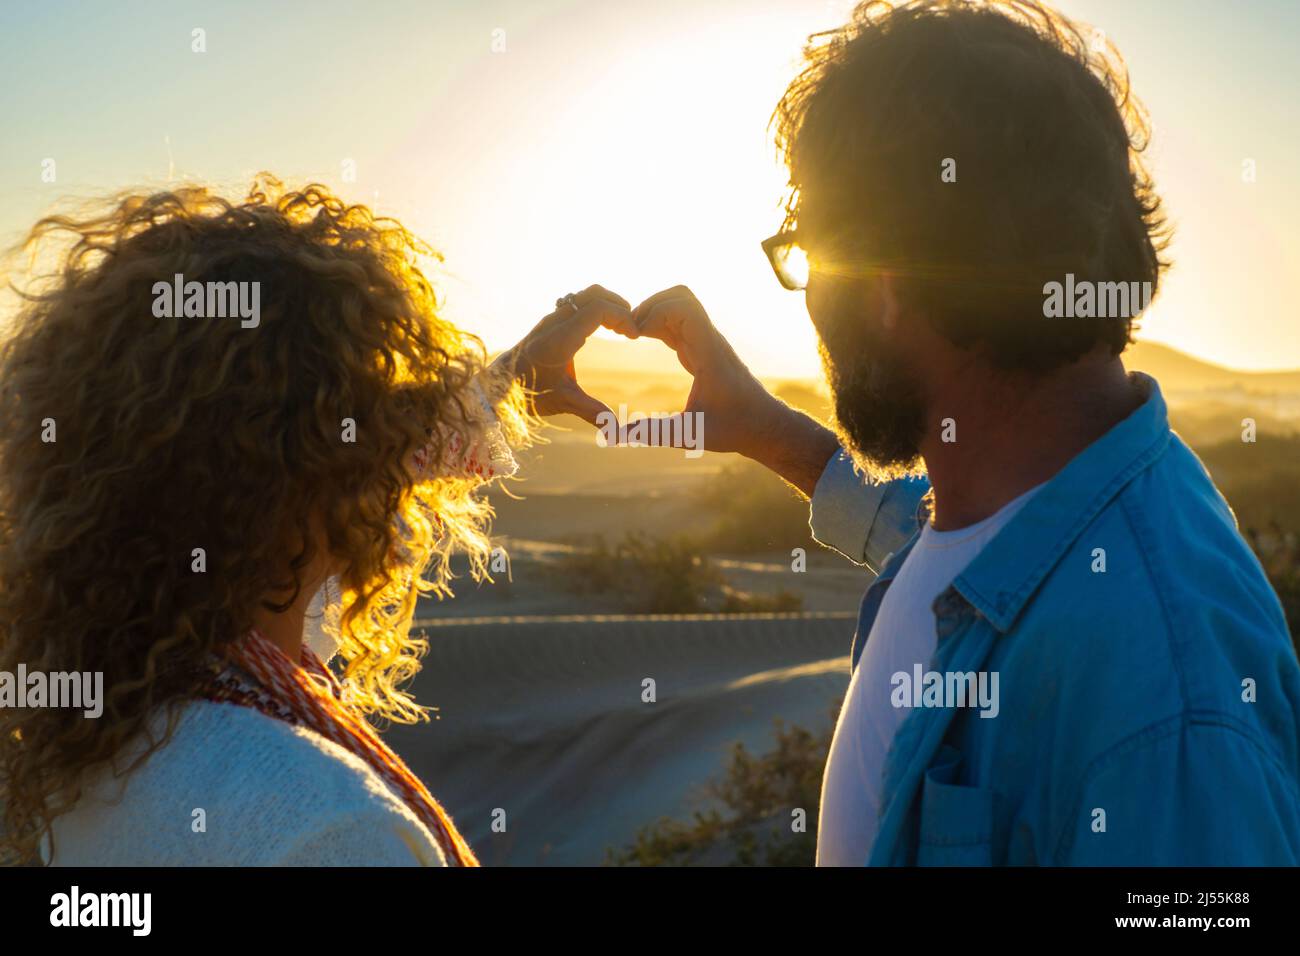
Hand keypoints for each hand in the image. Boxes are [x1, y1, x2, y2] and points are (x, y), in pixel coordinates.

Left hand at [494, 284, 635, 426]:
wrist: (495, 387)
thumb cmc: (527, 394)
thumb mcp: (561, 402)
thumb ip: (591, 411)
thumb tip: (617, 430)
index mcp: (560, 339)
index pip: (597, 309)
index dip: (622, 317)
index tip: (633, 337)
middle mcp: (555, 323)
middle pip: (593, 294)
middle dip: (618, 305)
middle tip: (630, 328)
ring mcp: (551, 320)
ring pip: (585, 296)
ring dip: (607, 305)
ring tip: (620, 328)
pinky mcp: (549, 323)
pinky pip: (577, 304)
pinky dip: (595, 309)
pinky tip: (604, 330)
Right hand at [622, 285, 839, 495]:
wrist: (763, 425)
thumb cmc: (734, 429)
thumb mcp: (692, 435)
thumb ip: (654, 432)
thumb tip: (615, 434)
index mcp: (710, 354)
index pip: (685, 308)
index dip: (655, 312)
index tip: (635, 335)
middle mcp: (709, 341)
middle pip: (681, 297)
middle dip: (651, 305)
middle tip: (629, 330)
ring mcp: (706, 342)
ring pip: (680, 305)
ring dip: (654, 312)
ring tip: (631, 334)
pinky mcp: (702, 349)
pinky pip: (678, 322)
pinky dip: (658, 323)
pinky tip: (641, 339)